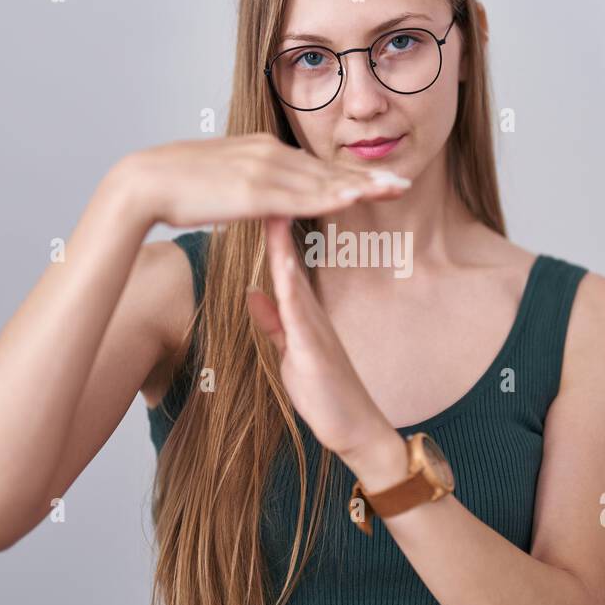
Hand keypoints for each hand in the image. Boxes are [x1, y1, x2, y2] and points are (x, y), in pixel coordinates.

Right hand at [116, 133, 404, 228]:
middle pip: (328, 169)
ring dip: (361, 184)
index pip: (316, 166)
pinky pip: (301, 195)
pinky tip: (356, 197)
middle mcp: (269, 153)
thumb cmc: (177, 188)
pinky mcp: (253, 189)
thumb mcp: (224, 184)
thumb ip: (250, 189)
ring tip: (394, 188)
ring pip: (322, 180)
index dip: (350, 173)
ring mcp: (263, 170)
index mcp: (263, 150)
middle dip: (368, 176)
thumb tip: (267, 203)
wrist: (144, 182)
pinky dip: (332, 195)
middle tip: (403, 181)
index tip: (378, 180)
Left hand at [245, 215, 406, 481]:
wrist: (356, 429)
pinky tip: (281, 260)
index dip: (266, 223)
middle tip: (263, 175)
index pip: (281, 255)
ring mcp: (313, 324)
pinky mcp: (315, 346)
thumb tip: (255, 295)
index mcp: (300, 307)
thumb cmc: (324, 393)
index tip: (248, 192)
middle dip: (281, 216)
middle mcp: (308, 308)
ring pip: (295, 271)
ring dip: (284, 238)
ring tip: (273, 200)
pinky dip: (290, 283)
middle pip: (291, 252)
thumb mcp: (290, 351)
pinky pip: (299, 309)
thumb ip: (274, 322)